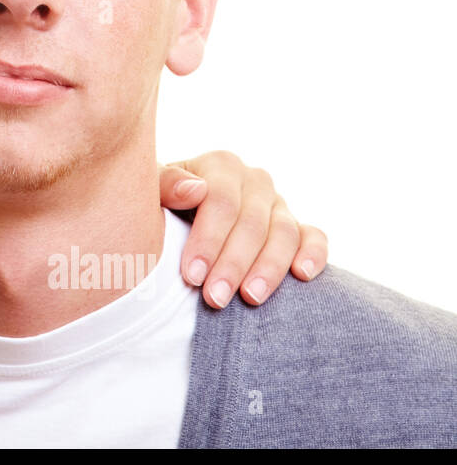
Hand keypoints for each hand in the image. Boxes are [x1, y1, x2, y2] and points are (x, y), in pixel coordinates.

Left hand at [158, 152, 326, 308]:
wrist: (173, 215)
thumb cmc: (159, 205)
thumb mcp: (150, 191)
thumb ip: (165, 185)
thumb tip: (196, 190)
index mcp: (220, 166)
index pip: (220, 201)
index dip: (208, 239)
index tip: (192, 275)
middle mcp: (253, 180)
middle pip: (251, 222)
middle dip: (233, 264)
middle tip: (215, 298)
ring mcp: (277, 203)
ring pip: (284, 233)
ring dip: (269, 268)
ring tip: (249, 299)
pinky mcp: (296, 226)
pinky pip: (313, 237)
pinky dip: (313, 254)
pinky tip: (303, 275)